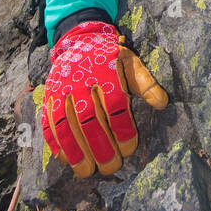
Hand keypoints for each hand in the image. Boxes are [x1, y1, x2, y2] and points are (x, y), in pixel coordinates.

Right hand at [41, 20, 167, 177]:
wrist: (79, 39)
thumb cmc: (110, 58)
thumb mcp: (131, 63)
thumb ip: (145, 84)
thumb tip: (163, 103)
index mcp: (105, 71)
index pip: (114, 103)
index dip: (122, 128)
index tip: (129, 149)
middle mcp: (80, 80)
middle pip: (88, 117)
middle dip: (99, 145)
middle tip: (111, 167)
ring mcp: (61, 89)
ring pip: (64, 122)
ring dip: (75, 149)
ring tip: (86, 171)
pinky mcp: (48, 96)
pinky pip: (48, 121)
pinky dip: (55, 142)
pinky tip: (66, 159)